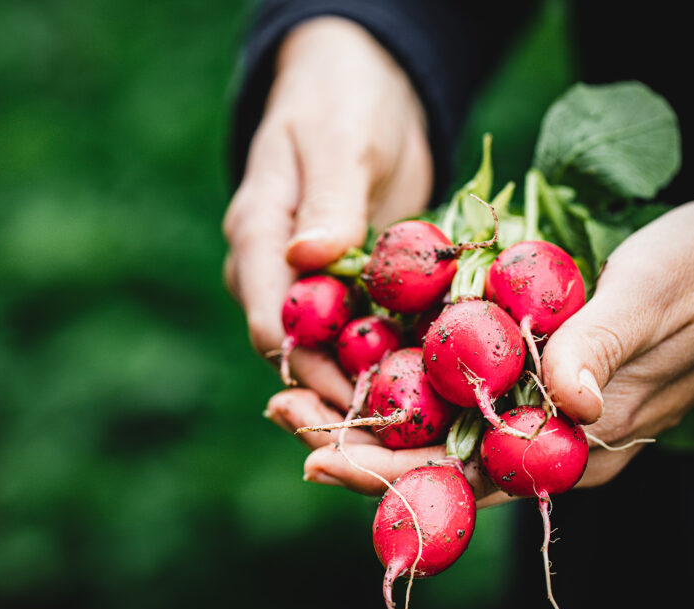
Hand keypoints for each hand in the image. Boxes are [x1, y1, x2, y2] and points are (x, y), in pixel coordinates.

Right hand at [223, 17, 432, 408]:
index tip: (359, 400)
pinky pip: (366, 334)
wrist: (361, 90)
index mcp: (259, 239)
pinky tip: (434, 381)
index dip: (310, 369)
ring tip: (422, 422)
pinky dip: (394, 357)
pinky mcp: (348, 288)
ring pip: (331, 354)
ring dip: (371, 388)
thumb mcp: (340, 141)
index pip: (271, 322)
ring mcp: (311, 285)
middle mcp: (274, 274)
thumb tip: (308, 257)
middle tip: (398, 434)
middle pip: (298, 354)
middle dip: (342, 396)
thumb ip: (328, 200)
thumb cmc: (343, 103)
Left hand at [266, 200, 693, 506]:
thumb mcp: (657, 299)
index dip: (389, 473)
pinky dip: (398, 373)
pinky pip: (452, 380)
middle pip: (432, 454)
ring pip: (434, 420)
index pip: (466, 474)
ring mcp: (531, 400)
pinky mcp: (525, 362)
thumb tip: (564, 405)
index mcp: (573, 444)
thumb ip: (604, 350)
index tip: (319, 459)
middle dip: (353, 444)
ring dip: (363, 411)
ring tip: (290, 394)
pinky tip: (351, 359)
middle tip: (278, 417)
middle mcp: (542, 434)